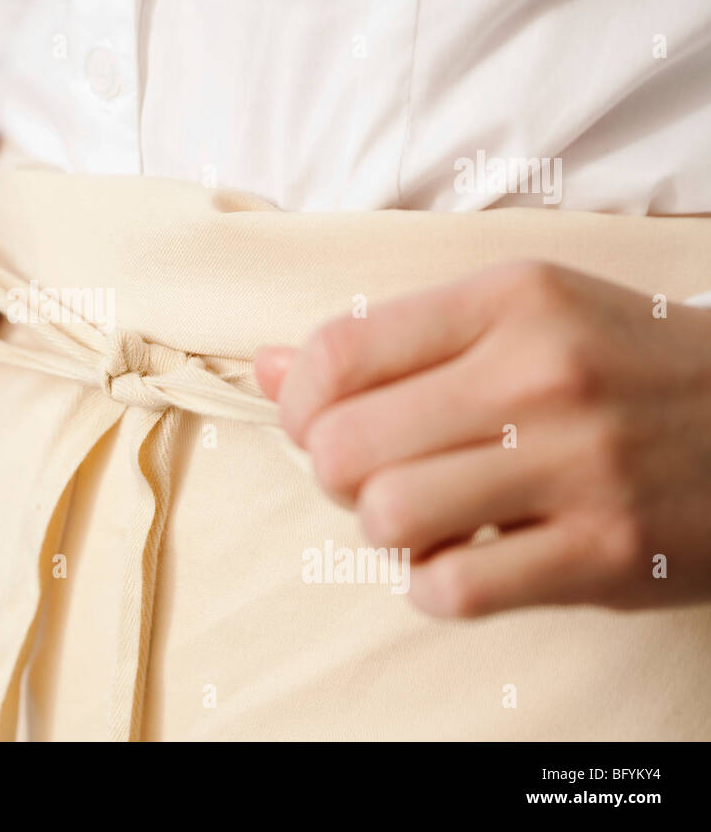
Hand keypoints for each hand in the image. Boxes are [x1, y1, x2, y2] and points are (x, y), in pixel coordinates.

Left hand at [255, 262, 710, 616]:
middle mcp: (539, 376)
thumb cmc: (622, 365)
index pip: (336, 352)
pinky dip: (435, 583)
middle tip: (382, 470)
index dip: (300, 402)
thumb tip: (266, 369)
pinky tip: (468, 556)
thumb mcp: (519, 314)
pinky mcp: (604, 551)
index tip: (321, 421)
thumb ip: (391, 339)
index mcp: (510, 300)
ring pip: (385, 518)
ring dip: (387, 531)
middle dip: (338, 473)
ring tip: (431, 514)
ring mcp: (576, 466)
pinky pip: (450, 589)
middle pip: (342, 447)